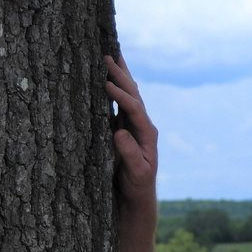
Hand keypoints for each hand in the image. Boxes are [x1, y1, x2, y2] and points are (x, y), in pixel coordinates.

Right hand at [104, 54, 158, 203]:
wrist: (137, 195)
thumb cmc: (137, 185)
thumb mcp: (137, 173)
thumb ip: (131, 154)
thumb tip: (119, 132)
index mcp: (147, 132)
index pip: (134, 108)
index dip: (121, 96)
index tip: (106, 85)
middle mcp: (142, 124)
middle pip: (132, 94)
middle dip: (120, 75)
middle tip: (107, 55)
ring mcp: (132, 124)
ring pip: (126, 94)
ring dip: (118, 76)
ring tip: (110, 56)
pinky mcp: (123, 127)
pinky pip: (118, 103)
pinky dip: (112, 88)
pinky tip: (104, 77)